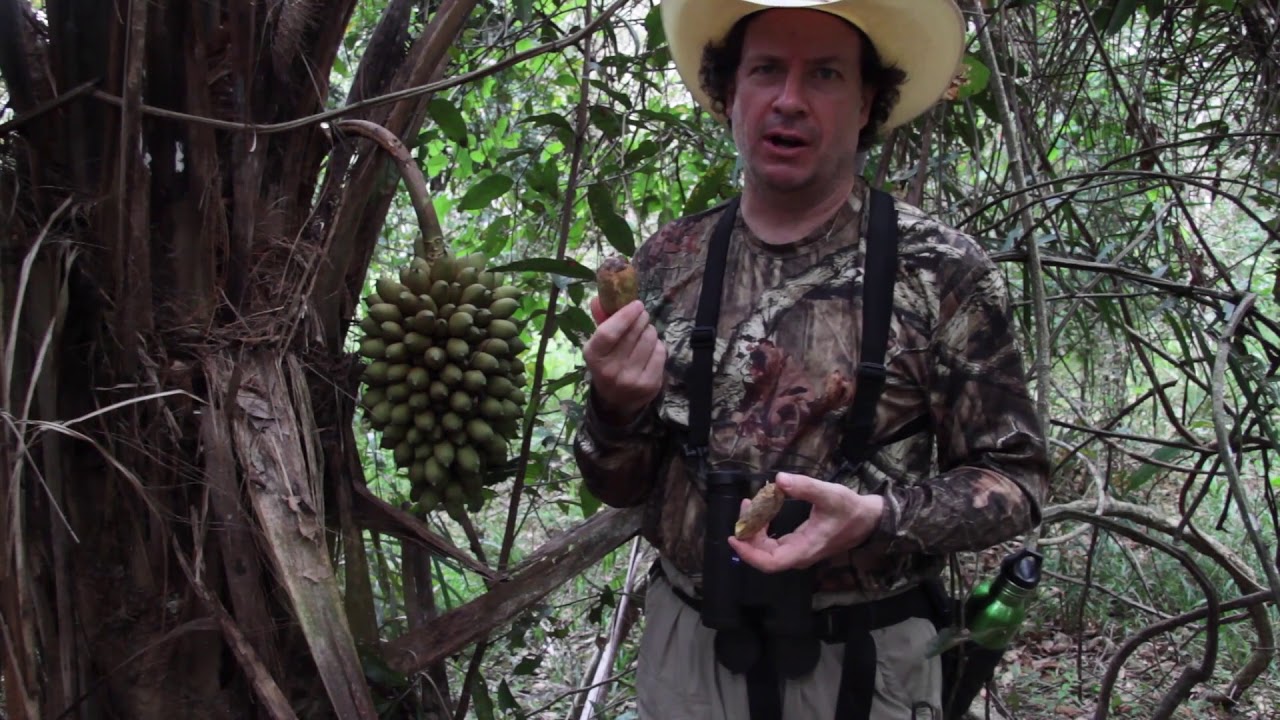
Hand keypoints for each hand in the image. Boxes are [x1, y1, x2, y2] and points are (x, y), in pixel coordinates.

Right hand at [583, 296, 665, 424]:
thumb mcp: (599, 345)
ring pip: (650, 341)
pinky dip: (658, 345)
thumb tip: (598, 298)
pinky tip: (651, 348)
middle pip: (634, 333)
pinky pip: (661, 353)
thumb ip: (601, 321)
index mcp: (594, 356)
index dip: (625, 315)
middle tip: (642, 315)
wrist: (616, 401)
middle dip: (642, 319)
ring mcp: (631, 379)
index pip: (609, 331)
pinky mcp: (650, 385)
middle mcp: (611, 370)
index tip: (637, 304)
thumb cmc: (607, 364)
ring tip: (645, 333)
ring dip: (650, 331)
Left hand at [727, 472, 884, 572]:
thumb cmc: (850, 509)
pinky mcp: (799, 543)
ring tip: (750, 505)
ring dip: (755, 529)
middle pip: (764, 555)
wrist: (869, 519)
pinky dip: (764, 527)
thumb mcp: (829, 494)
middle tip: (746, 506)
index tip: (735, 537)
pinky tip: (763, 510)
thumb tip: (779, 480)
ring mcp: (799, 550)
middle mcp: (799, 555)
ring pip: (767, 548)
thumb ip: (805, 487)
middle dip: (749, 533)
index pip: (770, 563)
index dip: (748, 554)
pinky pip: (774, 541)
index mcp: (804, 549)